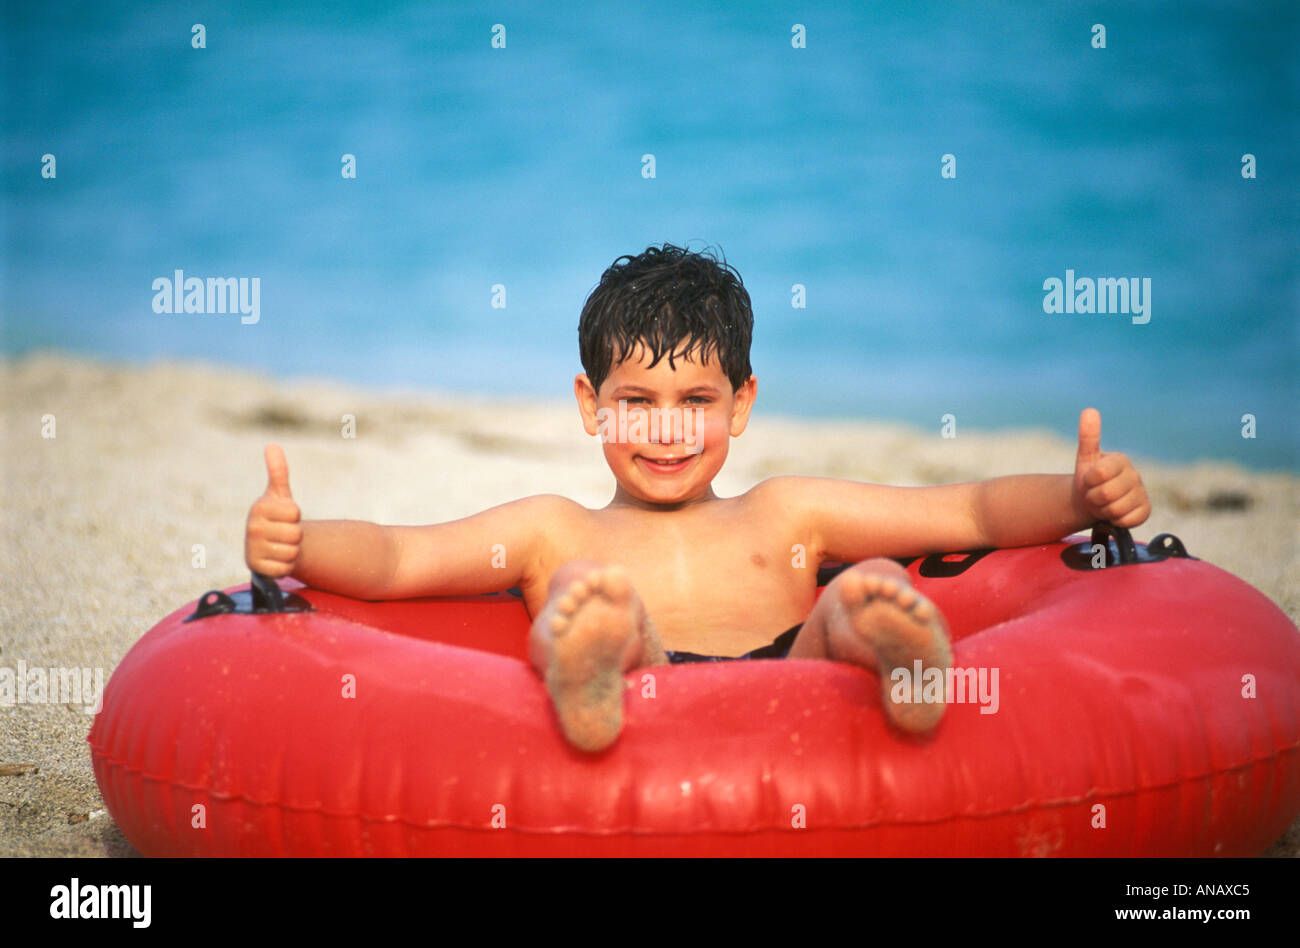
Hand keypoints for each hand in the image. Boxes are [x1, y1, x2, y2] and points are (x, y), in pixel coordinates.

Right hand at [244, 444, 302, 576]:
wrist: (268, 547)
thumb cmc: (277, 517)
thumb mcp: (279, 495)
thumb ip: (278, 472)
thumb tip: (272, 445)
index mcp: (259, 508)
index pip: (295, 512)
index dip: (295, 516)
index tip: (285, 517)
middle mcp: (252, 528)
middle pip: (296, 534)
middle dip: (296, 535)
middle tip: (283, 534)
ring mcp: (252, 549)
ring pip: (292, 552)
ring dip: (292, 551)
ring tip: (280, 546)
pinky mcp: (257, 568)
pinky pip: (286, 568)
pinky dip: (286, 566)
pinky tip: (276, 559)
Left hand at [1073, 408, 1149, 527]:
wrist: (1093, 502)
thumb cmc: (1089, 479)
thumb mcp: (1085, 458)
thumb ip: (1088, 436)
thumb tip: (1090, 410)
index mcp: (1120, 460)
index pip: (1098, 473)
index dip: (1087, 481)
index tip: (1088, 480)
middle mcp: (1134, 475)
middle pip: (1106, 493)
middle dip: (1093, 497)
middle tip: (1094, 494)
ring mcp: (1142, 494)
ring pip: (1115, 509)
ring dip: (1102, 510)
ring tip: (1103, 503)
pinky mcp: (1145, 511)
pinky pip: (1126, 520)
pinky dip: (1114, 520)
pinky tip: (1114, 512)